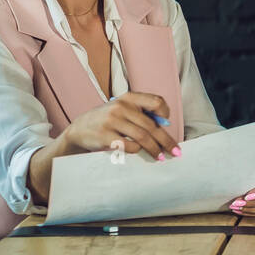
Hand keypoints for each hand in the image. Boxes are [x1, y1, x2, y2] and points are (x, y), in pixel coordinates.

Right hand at [63, 91, 178, 160]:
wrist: (78, 130)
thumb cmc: (107, 121)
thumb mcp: (122, 110)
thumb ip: (140, 114)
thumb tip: (165, 127)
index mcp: (128, 98)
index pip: (156, 101)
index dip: (165, 113)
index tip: (166, 124)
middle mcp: (121, 106)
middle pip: (152, 125)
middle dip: (166, 140)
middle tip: (175, 151)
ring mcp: (112, 120)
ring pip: (143, 137)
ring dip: (155, 149)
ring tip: (161, 157)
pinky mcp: (105, 135)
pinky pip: (129, 146)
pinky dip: (137, 151)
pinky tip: (138, 152)